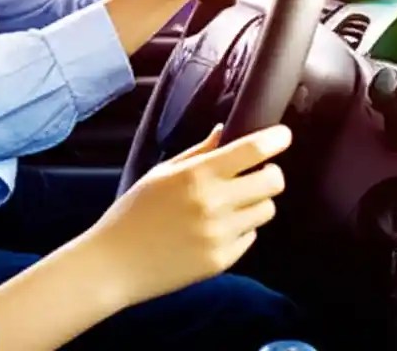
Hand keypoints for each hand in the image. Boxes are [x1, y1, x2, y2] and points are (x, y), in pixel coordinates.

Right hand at [84, 124, 291, 308]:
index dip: (275, 139)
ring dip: (255, 203)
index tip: (282, 136)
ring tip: (231, 205)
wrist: (114, 263)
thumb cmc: (133, 214)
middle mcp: (213, 204)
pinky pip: (250, 237)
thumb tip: (224, 133)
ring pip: (266, 210)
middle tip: (256, 175)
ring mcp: (220, 234)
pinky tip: (215, 229)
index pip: (252, 150)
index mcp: (196, 176)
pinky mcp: (222, 260)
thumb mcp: (160, 174)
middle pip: (273, 182)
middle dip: (270, 174)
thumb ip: (198, 153)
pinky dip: (241, 230)